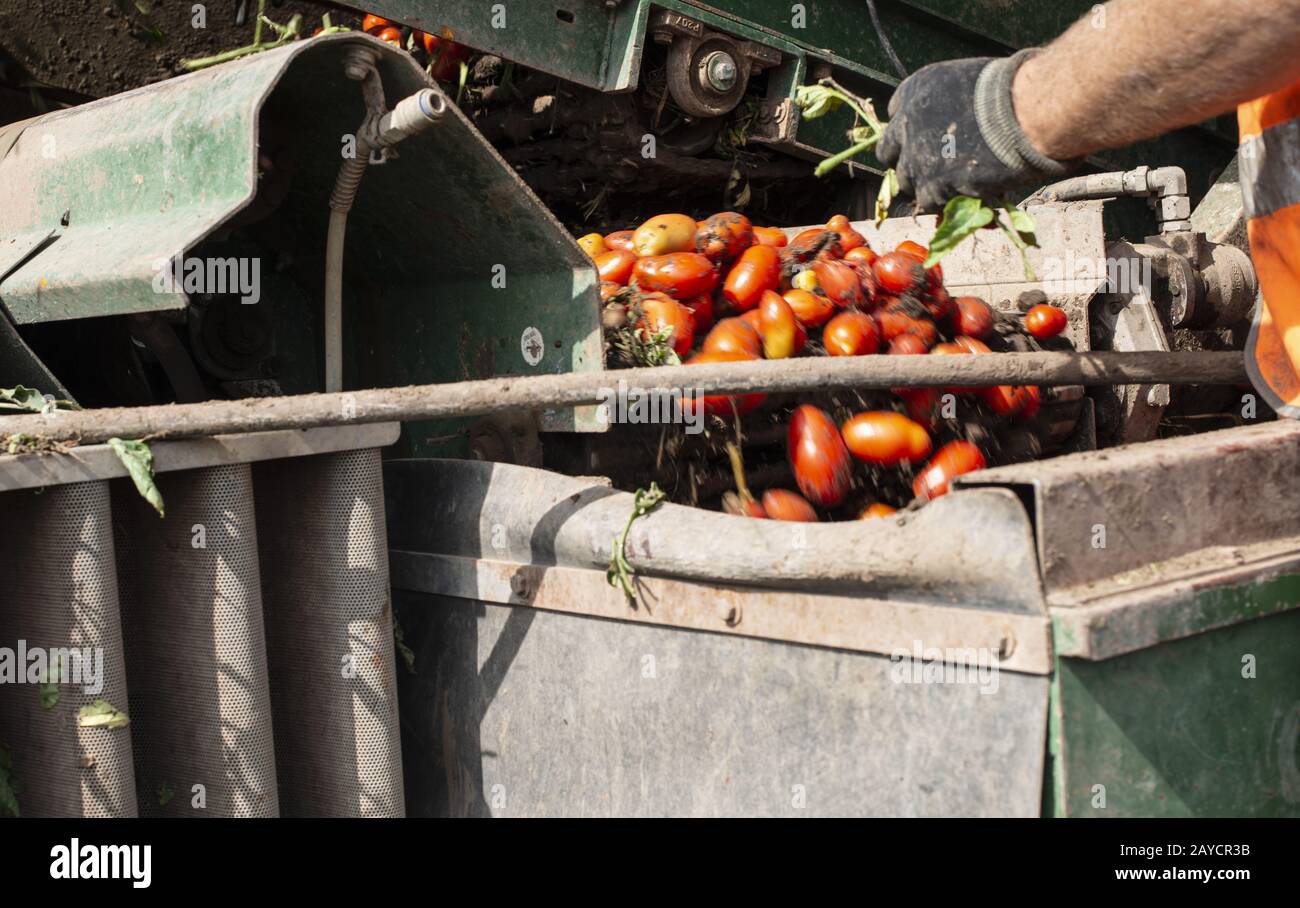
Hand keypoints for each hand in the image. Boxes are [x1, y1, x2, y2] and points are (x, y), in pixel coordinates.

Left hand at [876, 51, 1077, 212]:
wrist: (1025, 112)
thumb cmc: (1010, 89)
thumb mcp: (966, 83)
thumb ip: (947, 103)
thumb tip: (951, 120)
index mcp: (914, 91)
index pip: (896, 116)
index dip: (911, 132)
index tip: (927, 138)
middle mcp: (905, 123)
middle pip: (890, 153)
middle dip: (907, 160)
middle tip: (930, 166)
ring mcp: (916, 156)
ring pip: (905, 181)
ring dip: (924, 184)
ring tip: (951, 182)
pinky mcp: (932, 184)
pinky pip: (927, 201)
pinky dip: (942, 201)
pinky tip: (961, 193)